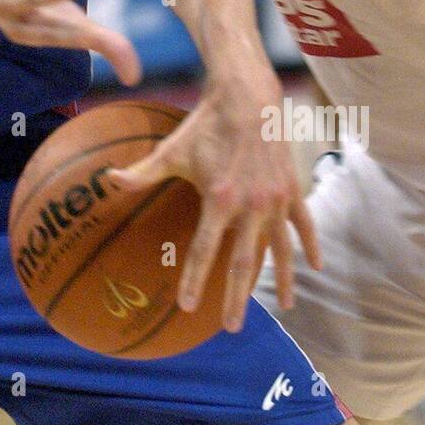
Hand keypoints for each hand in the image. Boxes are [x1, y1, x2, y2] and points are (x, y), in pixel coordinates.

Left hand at [108, 71, 320, 330]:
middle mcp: (251, 206)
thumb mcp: (171, 150)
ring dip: (282, 280)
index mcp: (219, 200)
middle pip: (244, 262)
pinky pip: (304, 225)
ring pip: (280, 250)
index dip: (196, 281)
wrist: (247, 97)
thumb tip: (107, 181)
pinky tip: (317, 267)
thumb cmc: (204, 125)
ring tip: (286, 308)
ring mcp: (275, 200)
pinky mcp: (291, 190)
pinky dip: (311, 246)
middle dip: (237, 297)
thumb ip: (142, 172)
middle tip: (233, 327)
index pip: (205, 251)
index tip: (189, 308)